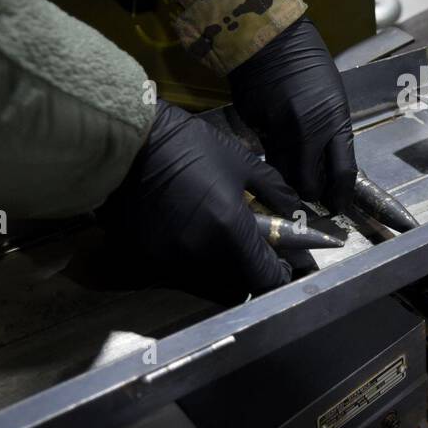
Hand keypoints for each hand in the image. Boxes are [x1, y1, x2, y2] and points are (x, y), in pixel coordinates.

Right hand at [98, 101, 301, 296]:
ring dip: (225, 270)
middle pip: (239, 286)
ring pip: (210, 283)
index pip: (266, 277)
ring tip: (226, 240)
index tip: (284, 261)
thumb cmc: (190, 146)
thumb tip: (296, 212)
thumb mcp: (243, 162)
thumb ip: (275, 192)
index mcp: (229, 230)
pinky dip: (196, 262)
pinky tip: (196, 235)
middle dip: (253, 273)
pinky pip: (182, 272)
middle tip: (258, 250)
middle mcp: (201, 254)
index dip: (281, 273)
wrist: (131, 141)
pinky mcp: (148, 257)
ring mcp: (171, 260)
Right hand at [227, 16, 356, 212]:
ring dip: (287, 182)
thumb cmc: (307, 66)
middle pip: (309, 184)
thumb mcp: (332, 97)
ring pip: (284, 176)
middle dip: (310, 194)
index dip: (340, 197)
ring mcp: (280, 130)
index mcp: (334, 120)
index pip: (343, 172)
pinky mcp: (256, 128)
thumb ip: (330, 132)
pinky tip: (270, 149)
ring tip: (288, 178)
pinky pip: (264, 155)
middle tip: (309, 195)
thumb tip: (327, 166)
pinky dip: (269, 160)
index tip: (338, 208)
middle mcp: (309, 130)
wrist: (270, 40)